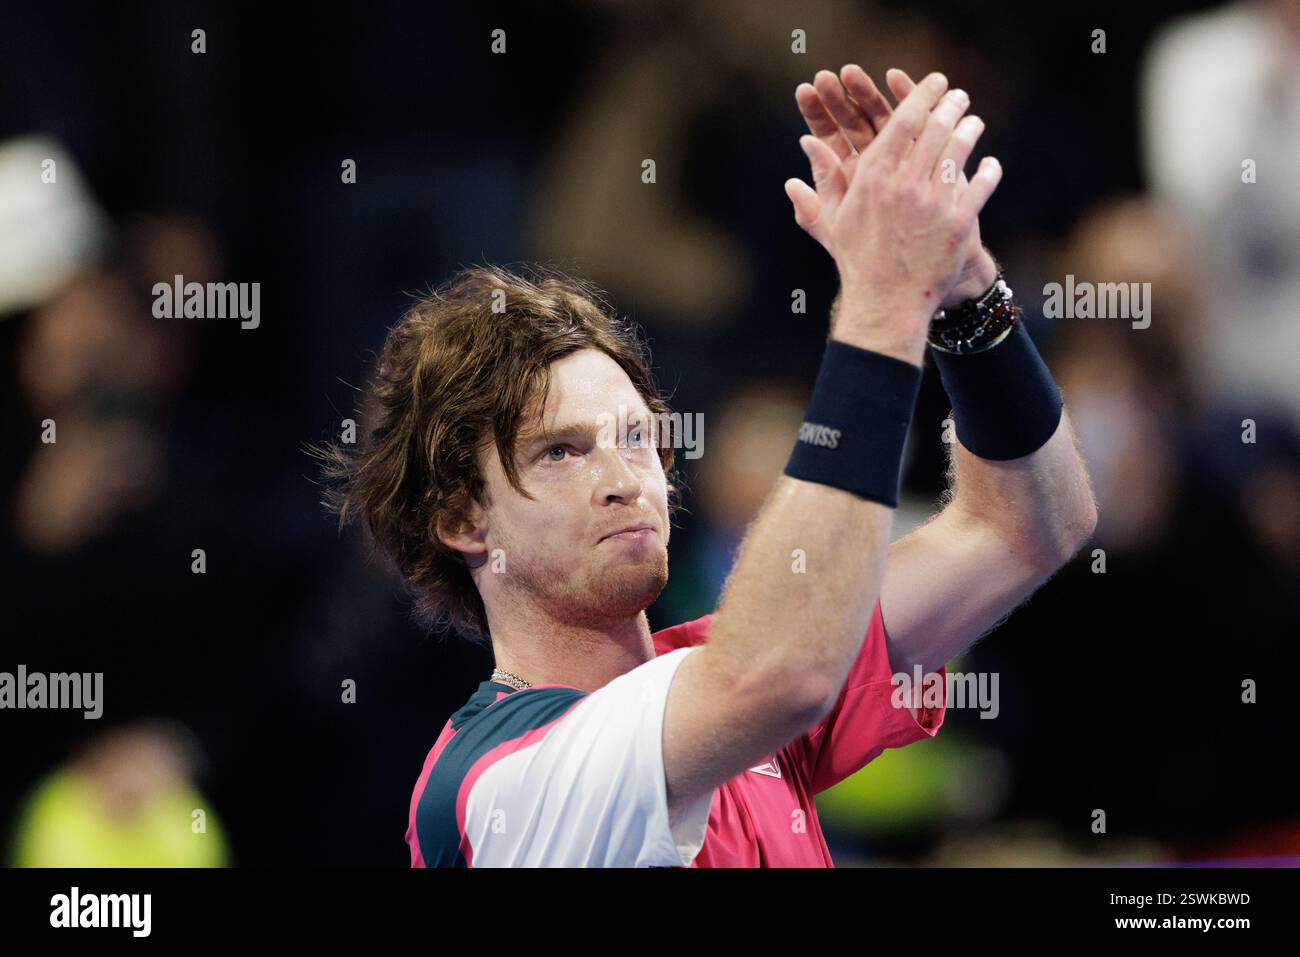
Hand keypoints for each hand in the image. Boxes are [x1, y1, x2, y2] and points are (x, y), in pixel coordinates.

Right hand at [788, 65, 998, 312]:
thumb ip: (824, 176)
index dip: (922, 96)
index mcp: (873, 179)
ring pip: (959, 153)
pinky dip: (987, 172)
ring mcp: (934, 205)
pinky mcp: (958, 225)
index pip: (902, 122)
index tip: (935, 82)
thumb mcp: (834, 217)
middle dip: (951, 107)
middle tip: (959, 97)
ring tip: (973, 123)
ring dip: (970, 131)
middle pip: (936, 131)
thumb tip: (808, 142)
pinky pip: (980, 187)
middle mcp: (905, 186)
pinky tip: (989, 164)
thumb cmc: (857, 259)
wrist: (886, 303)